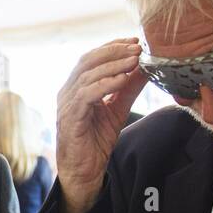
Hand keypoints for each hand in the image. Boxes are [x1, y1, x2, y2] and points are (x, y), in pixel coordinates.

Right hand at [54, 39, 149, 212]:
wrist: (83, 171)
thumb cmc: (95, 141)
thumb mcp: (118, 109)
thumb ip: (128, 89)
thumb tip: (146, 68)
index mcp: (77, 87)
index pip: (92, 57)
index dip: (112, 47)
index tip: (135, 41)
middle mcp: (68, 91)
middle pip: (88, 60)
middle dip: (114, 51)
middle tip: (137, 48)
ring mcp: (66, 104)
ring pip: (87, 75)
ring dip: (113, 65)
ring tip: (134, 61)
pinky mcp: (70, 118)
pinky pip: (87, 95)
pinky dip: (105, 84)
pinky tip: (122, 80)